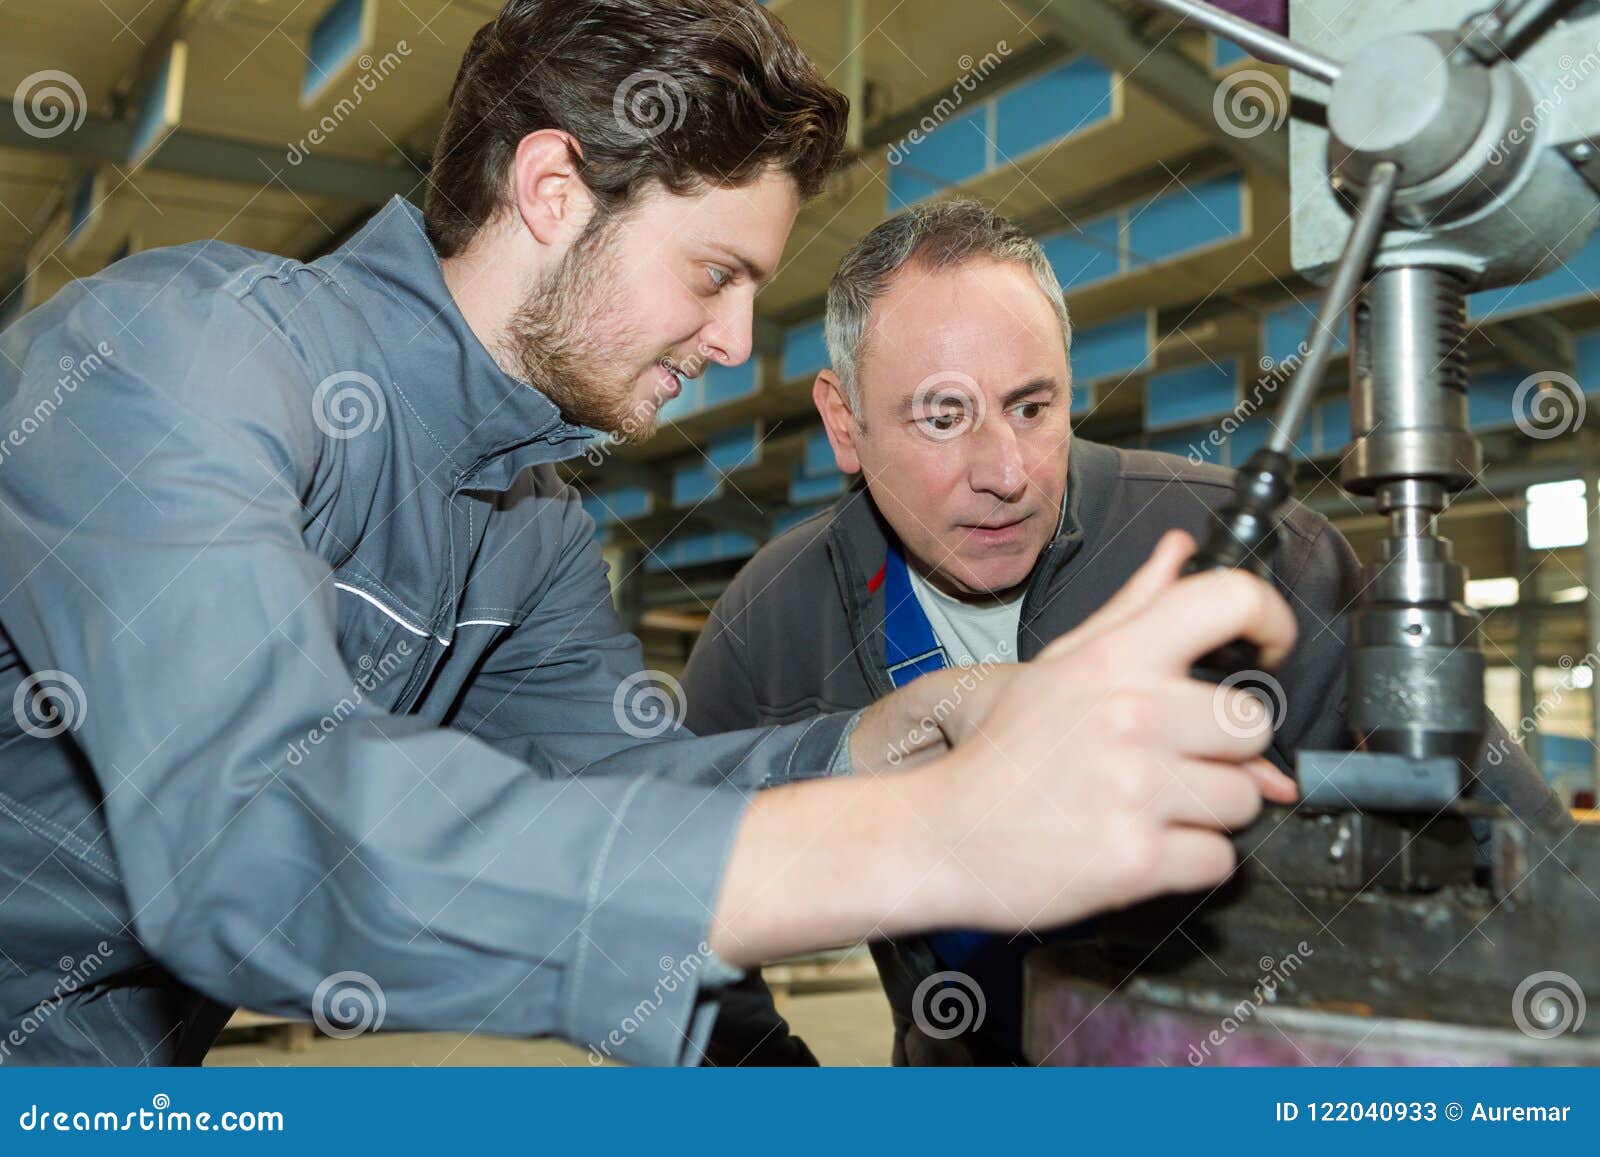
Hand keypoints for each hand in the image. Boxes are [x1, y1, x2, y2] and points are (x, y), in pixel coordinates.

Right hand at [709, 531, 1299, 967]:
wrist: (942, 834)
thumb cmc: (1003, 753)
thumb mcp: (1060, 666)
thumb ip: (1131, 607)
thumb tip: (1180, 549)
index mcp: (1115, 658)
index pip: (1230, 601)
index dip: (1272, 621)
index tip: (1270, 647)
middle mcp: (1132, 714)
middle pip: (1254, 725)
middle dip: (1224, 753)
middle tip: (1168, 762)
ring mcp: (1137, 788)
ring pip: (1245, 800)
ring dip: (1206, 813)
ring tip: (1143, 807)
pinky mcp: (1138, 859)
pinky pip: (1218, 860)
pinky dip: (1186, 863)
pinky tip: (1136, 844)